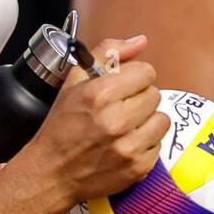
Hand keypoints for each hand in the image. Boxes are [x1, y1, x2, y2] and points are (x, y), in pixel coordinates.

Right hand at [21, 34, 168, 208]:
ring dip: (146, 121)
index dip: (133, 77)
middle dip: (138, 98)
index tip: (122, 86)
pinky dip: (145, 143)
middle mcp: (117, 120)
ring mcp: (129, 147)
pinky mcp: (138, 167)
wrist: (52, 173)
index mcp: (101, 94)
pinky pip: (158, 144)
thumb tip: (141, 41)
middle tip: (118, 108)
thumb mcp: (74, 81)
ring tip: (124, 126)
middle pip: (155, 94)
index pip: (146, 72)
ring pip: (161, 119)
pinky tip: (125, 144)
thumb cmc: (61, 126)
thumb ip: (108, 53)